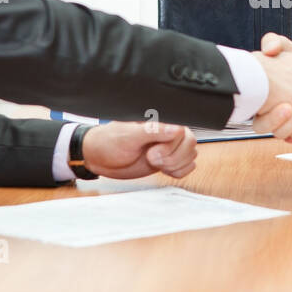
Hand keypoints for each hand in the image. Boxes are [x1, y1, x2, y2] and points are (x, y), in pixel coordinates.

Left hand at [81, 122, 197, 178]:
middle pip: (190, 144)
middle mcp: (168, 131)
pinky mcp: (170, 159)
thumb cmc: (109, 142)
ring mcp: (170, 146)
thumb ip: (152, 131)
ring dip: (175, 165)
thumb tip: (176, 129)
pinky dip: (178, 171)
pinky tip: (162, 169)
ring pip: (191, 155)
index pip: (183, 131)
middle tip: (151, 159)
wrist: (100, 158)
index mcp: (160, 120)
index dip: (171, 146)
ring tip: (155, 163)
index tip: (152, 153)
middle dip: (173, 158)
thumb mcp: (128, 136)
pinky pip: (188, 166)